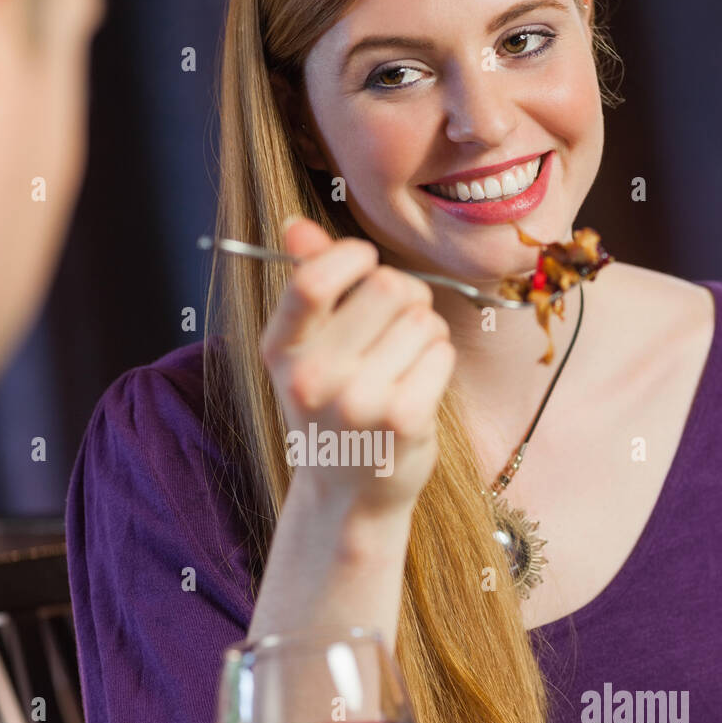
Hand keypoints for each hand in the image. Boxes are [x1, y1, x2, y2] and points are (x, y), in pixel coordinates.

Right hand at [259, 217, 455, 514]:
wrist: (346, 497)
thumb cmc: (331, 411)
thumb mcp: (305, 352)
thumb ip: (306, 285)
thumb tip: (296, 225)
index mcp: (280, 350)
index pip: (311, 280)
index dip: (350, 256)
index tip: (365, 263)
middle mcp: (313, 378)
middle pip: (388, 286)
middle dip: (406, 295)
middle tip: (398, 324)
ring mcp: (358, 403)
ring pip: (423, 319)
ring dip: (425, 333)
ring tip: (404, 365)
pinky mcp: (402, 421)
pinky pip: (441, 352)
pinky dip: (439, 361)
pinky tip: (419, 386)